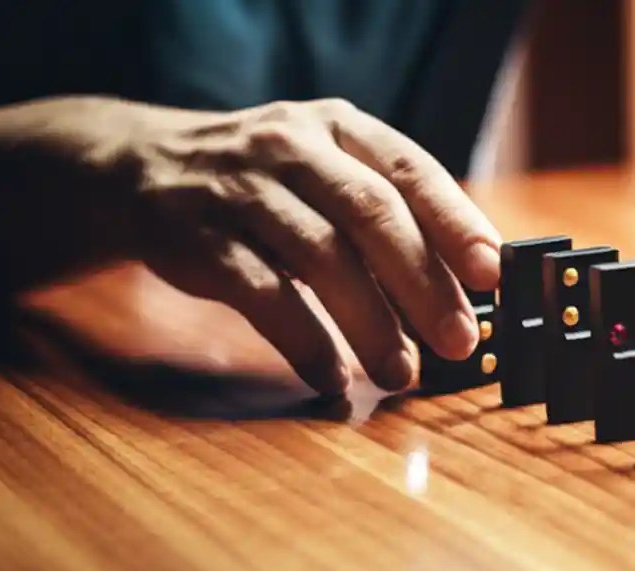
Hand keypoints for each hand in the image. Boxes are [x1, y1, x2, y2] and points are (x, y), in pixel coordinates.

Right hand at [0, 96, 501, 393]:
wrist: (142, 168)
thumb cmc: (268, 184)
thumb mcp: (327, 172)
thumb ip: (389, 217)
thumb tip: (466, 293)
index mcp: (341, 130)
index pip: (410, 171)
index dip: (455, 222)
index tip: (493, 274)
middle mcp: (294, 148)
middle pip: (371, 214)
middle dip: (423, 283)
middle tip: (461, 342)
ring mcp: (241, 189)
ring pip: (320, 256)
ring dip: (370, 323)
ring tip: (403, 373)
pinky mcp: (197, 238)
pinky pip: (261, 294)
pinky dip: (303, 341)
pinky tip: (332, 376)